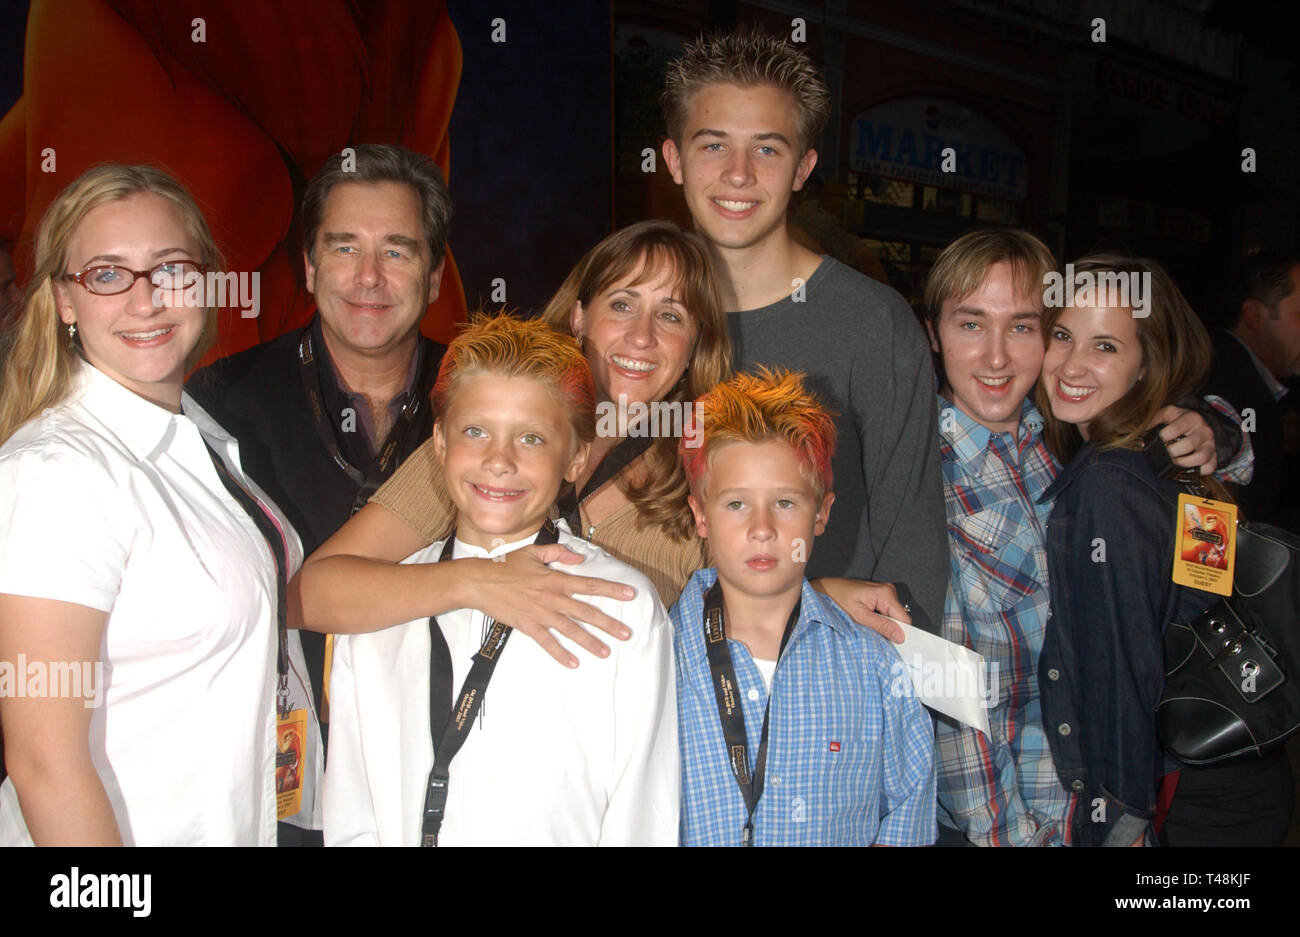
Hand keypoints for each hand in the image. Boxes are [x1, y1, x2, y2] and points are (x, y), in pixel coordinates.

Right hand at [462, 544, 636, 667]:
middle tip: (626, 634)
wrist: (480, 582)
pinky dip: (560, 654)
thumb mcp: (534, 552)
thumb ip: (558, 554)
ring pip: (571, 630)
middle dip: (608, 623)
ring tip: (605, 652)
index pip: (590, 585)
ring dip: (590, 642)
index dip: (611, 590)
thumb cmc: (506, 565)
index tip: (630, 595)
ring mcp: (541, 614)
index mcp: (556, 579)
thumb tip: (579, 559)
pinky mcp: (528, 626)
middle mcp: (553, 598)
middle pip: (586, 612)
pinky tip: (573, 663)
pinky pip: (547, 643)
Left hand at [810, 577, 908, 642]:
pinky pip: (885, 613)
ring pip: (892, 617)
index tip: (894, 644)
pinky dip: (878, 621)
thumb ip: (881, 626)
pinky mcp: (878, 596)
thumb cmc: (836, 598)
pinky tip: (867, 623)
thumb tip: (900, 636)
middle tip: (874, 636)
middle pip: (899, 618)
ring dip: (883, 626)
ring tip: (867, 627)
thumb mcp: (859, 617)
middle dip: (889, 630)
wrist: (824, 589)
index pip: (905, 620)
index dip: (900, 633)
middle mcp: (887, 591)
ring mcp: (883, 593)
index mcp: (885, 593)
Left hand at [1152, 405, 1216, 475]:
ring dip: (1184, 463)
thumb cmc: (1180, 420)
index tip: (1158, 441)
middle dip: (1171, 452)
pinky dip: (1198, 471)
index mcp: (1192, 418)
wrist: (1200, 423)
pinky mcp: (1214, 456)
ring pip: (1201, 457)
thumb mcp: (1168, 413)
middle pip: (1188, 445)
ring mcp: (1210, 445)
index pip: (1176, 428)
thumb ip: (1155, 421)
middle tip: (1164, 454)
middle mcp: (1204, 431)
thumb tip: (1143, 437)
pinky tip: (1187, 469)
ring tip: (1174, 462)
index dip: (1163, 437)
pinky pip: (1209, 468)